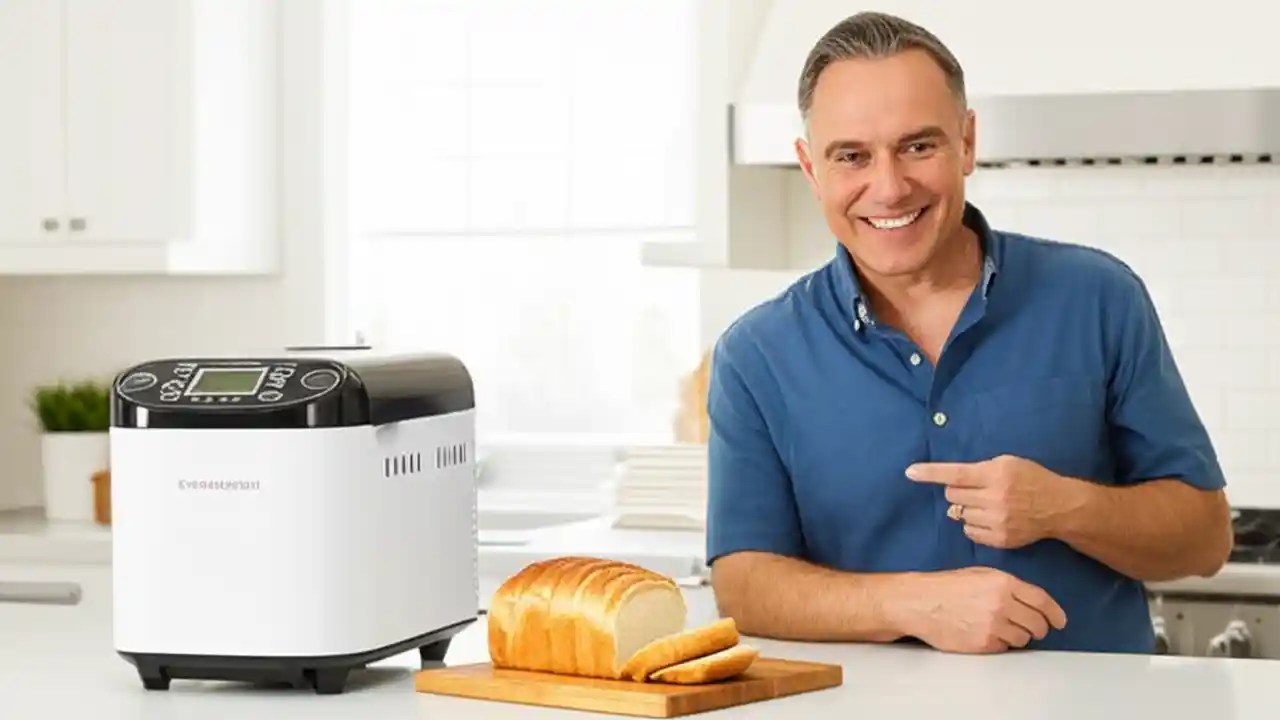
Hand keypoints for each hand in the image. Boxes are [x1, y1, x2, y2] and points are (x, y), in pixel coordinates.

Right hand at [904, 567, 1067, 653]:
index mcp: (1003, 583)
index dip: (1055, 613)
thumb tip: (1032, 601)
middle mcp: (1002, 604)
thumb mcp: (980, 574)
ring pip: (1023, 639)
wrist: (920, 602)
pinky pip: (1004, 648)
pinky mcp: (983, 644)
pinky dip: (1000, 644)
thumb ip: (1008, 585)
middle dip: (1039, 628)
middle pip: (1037, 624)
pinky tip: (987, 634)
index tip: (1060, 621)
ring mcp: (993, 626)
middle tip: (1033, 628)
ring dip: (1018, 636)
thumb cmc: (947, 586)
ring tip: (1002, 629)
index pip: (1042, 600)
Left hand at [906, 455, 1084, 548]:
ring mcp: (997, 521)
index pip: (955, 474)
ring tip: (987, 504)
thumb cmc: (1030, 479)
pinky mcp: (1000, 539)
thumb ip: (977, 471)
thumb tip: (949, 486)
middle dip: (958, 492)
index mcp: (995, 475)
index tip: (910, 472)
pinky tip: (990, 518)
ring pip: (959, 514)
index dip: (930, 473)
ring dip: (966, 509)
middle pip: (953, 496)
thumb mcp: (1006, 463)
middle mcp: (994, 498)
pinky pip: (969, 532)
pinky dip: (974, 525)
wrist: (1058, 507)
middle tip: (975, 490)